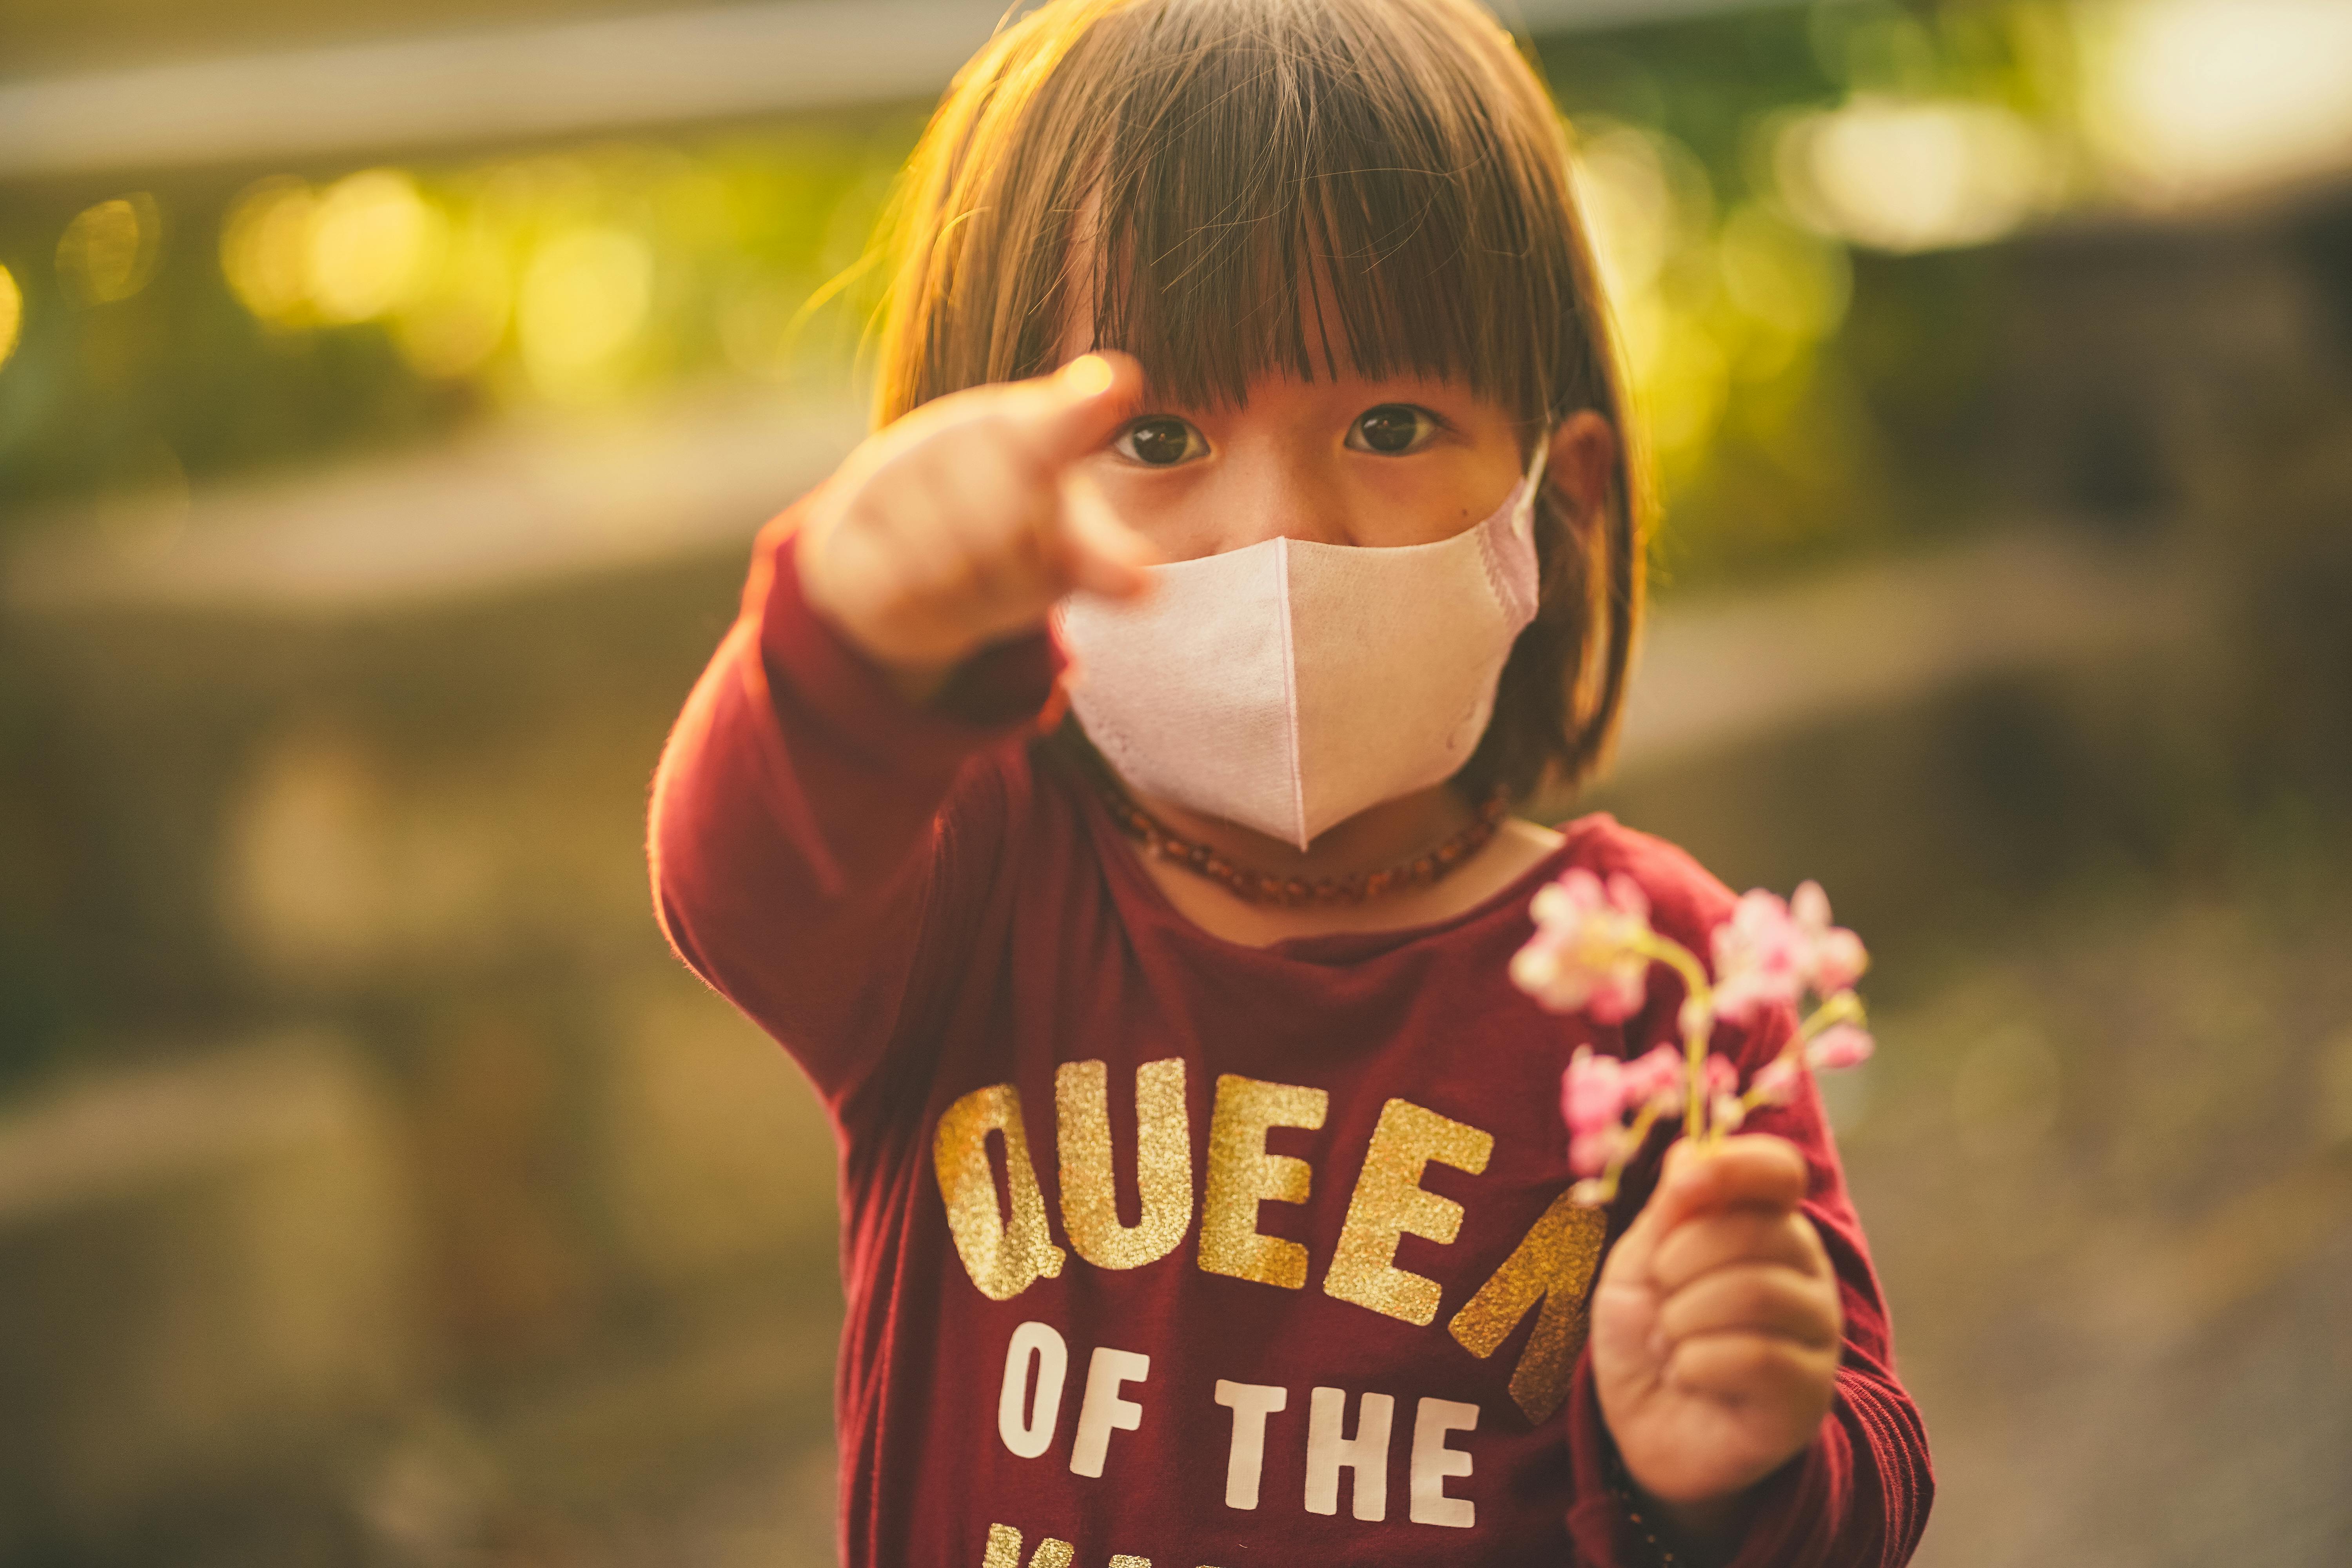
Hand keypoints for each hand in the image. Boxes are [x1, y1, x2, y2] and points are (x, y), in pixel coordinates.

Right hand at [795, 351, 1156, 700]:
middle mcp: (946, 438)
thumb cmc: (997, 532)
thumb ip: (1100, 557)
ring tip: (979, 581)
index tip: (1116, 386)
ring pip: (956, 570)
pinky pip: (904, 595)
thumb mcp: (1062, 540)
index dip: (1079, 410)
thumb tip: (1144, 585)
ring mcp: (887, 479)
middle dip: (1025, 576)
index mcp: (1014, 426)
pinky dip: (930, 613)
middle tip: (1023, 572)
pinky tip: (933, 593)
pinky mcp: (842, 532)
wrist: (880, 549)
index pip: (1051, 424)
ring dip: (981, 598)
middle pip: (1008, 530)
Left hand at [1589, 1134, 1840, 1540]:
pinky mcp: (1809, 1394)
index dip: (1732, 1167)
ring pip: (1757, 1293)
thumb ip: (1671, 1210)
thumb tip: (1690, 1152)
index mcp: (1766, 1224)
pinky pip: (1757, 1358)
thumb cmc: (1648, 1332)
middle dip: (1681, 1261)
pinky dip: (1695, 1364)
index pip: (1779, 1171)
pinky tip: (1687, 1374)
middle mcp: (1805, 1271)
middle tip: (1661, 1295)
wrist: (1645, 1427)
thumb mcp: (1641, 1259)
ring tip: (1670, 1339)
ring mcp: (1816, 1333)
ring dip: (1683, 1317)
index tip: (1681, 1185)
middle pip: (1758, 1231)